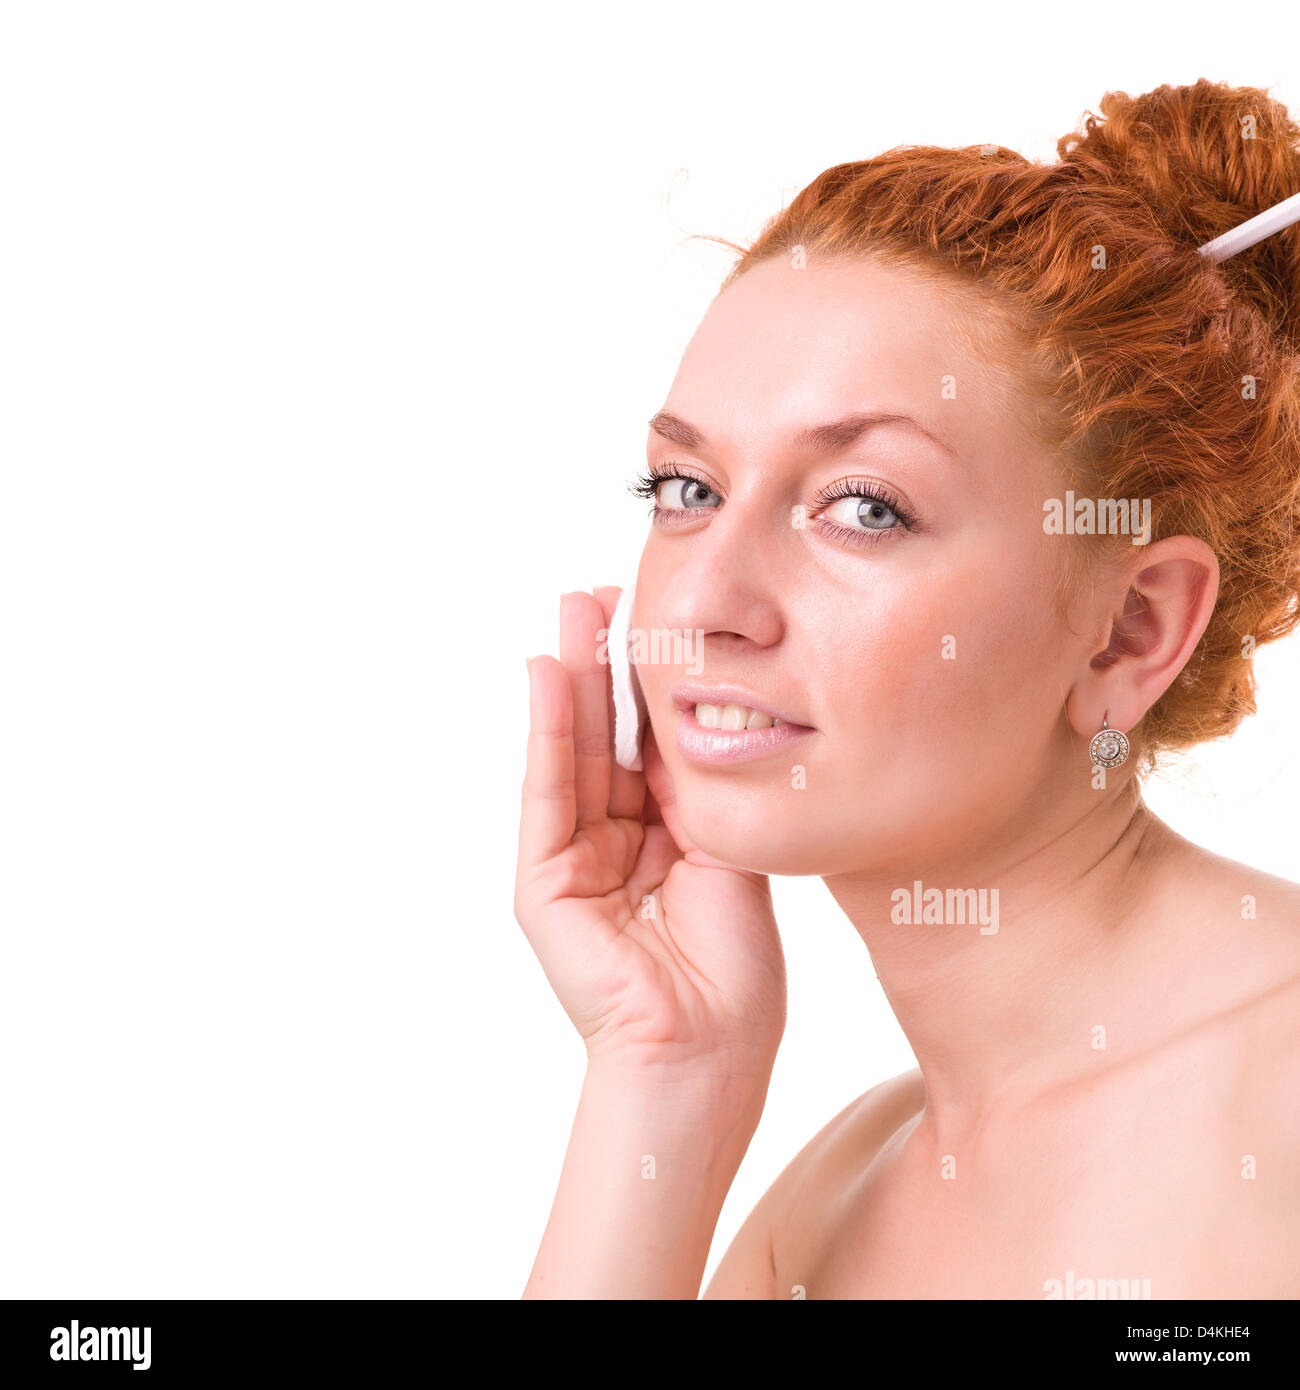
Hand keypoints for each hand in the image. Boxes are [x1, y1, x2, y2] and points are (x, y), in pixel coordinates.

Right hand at [514, 589, 786, 1084]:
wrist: (708, 1053)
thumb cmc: (733, 974)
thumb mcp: (730, 852)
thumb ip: (705, 788)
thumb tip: (709, 713)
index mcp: (661, 834)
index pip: (652, 741)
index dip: (655, 681)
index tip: (660, 614)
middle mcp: (614, 838)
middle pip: (607, 735)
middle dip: (607, 664)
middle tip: (607, 589)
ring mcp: (574, 859)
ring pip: (573, 750)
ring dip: (571, 677)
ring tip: (573, 607)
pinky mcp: (543, 882)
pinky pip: (546, 792)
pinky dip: (543, 731)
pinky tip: (543, 670)